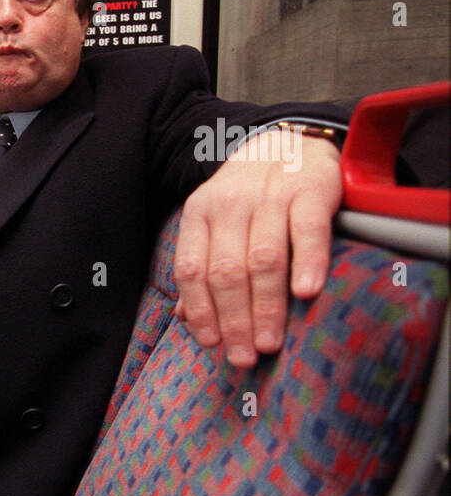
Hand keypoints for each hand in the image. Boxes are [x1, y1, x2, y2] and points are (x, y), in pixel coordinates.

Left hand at [174, 129, 342, 368]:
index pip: (192, 270)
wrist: (287, 140)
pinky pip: (307, 230)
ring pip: (263, 259)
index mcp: (199, 214)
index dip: (201, 311)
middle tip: (243, 356)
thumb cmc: (249, 196)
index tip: (212, 345)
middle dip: (234, 320)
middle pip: (227, 272)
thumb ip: (201, 267)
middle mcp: (230, 205)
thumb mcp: (214, 223)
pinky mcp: (310, 189)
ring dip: (267, 306)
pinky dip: (308, 263)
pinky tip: (307, 293)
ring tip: (270, 342)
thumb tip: (185, 318)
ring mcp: (269, 196)